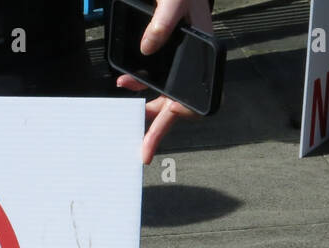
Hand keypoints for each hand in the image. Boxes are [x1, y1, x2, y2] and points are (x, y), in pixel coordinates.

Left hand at [116, 0, 214, 164]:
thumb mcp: (174, 1)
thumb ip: (162, 21)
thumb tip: (146, 48)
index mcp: (203, 59)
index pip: (197, 98)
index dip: (184, 113)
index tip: (170, 121)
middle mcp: (192, 68)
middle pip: (176, 106)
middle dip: (157, 128)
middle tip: (143, 151)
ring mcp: (180, 67)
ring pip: (163, 98)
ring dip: (144, 109)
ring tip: (126, 119)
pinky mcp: (167, 63)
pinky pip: (154, 84)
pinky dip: (138, 87)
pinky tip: (125, 83)